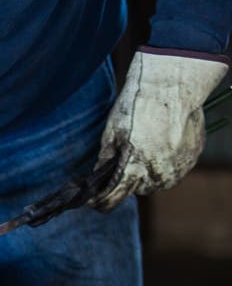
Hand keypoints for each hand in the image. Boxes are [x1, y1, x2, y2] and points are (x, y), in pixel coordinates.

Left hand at [90, 49, 227, 211]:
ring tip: (148, 143)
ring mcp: (177, 169)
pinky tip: (164, 139)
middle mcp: (157, 175)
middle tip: (129, 153)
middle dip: (130, 177)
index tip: (93, 199)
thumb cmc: (138, 105)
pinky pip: (175, 169)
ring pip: (157, 181)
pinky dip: (167, 160)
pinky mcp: (191, 160)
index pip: (112, 199)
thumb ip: (105, 160)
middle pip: (137, 189)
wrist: (173, 84)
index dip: (100, 201)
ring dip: (150, 170)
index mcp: (133, 169)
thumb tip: (95, 178)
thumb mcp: (112, 132)